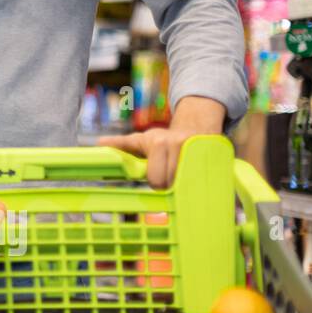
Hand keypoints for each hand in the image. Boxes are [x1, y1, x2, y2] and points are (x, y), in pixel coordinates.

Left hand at [98, 96, 225, 188]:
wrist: (195, 129)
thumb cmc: (162, 139)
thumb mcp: (141, 140)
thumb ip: (122, 144)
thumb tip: (98, 144)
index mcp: (158, 142)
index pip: (155, 179)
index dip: (156, 181)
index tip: (158, 175)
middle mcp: (178, 144)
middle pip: (171, 183)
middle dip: (169, 183)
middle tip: (170, 174)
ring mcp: (198, 149)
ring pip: (187, 184)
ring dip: (184, 183)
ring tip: (181, 172)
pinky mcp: (213, 155)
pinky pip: (206, 179)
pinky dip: (200, 183)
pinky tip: (197, 177)